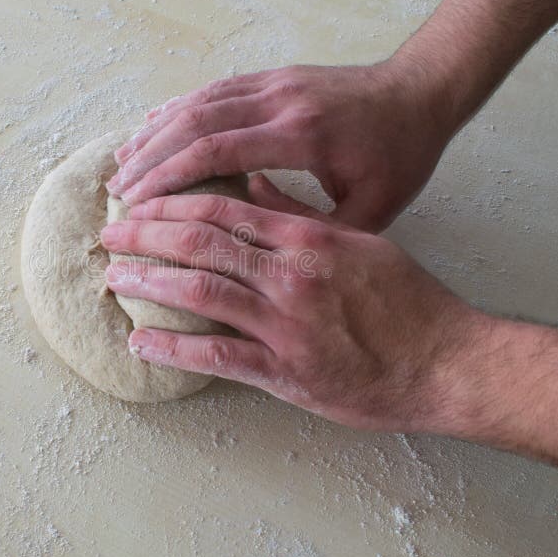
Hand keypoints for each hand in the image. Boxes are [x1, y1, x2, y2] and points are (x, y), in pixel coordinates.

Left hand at [100, 174, 478, 431]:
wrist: (448, 359)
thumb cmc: (407, 299)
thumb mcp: (358, 240)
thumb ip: (298, 214)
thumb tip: (251, 184)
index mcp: (305, 237)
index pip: (221, 208)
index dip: (170, 204)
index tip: (138, 202)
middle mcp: (289, 274)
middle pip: (199, 243)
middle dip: (145, 235)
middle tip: (108, 235)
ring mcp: (285, 324)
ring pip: (200, 291)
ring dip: (148, 283)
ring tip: (112, 279)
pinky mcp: (287, 372)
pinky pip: (217, 357)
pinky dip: (173, 348)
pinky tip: (140, 343)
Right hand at [107, 60, 455, 231]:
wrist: (423, 91)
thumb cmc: (401, 155)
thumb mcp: (372, 209)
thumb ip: (311, 225)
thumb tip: (247, 227)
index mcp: (300, 135)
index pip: (216, 151)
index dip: (170, 178)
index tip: (138, 204)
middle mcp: (280, 100)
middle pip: (195, 123)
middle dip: (150, 158)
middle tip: (117, 190)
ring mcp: (275, 82)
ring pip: (198, 102)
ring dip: (156, 132)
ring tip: (122, 161)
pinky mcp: (275, 76)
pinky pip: (215, 89)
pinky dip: (178, 108)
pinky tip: (153, 125)